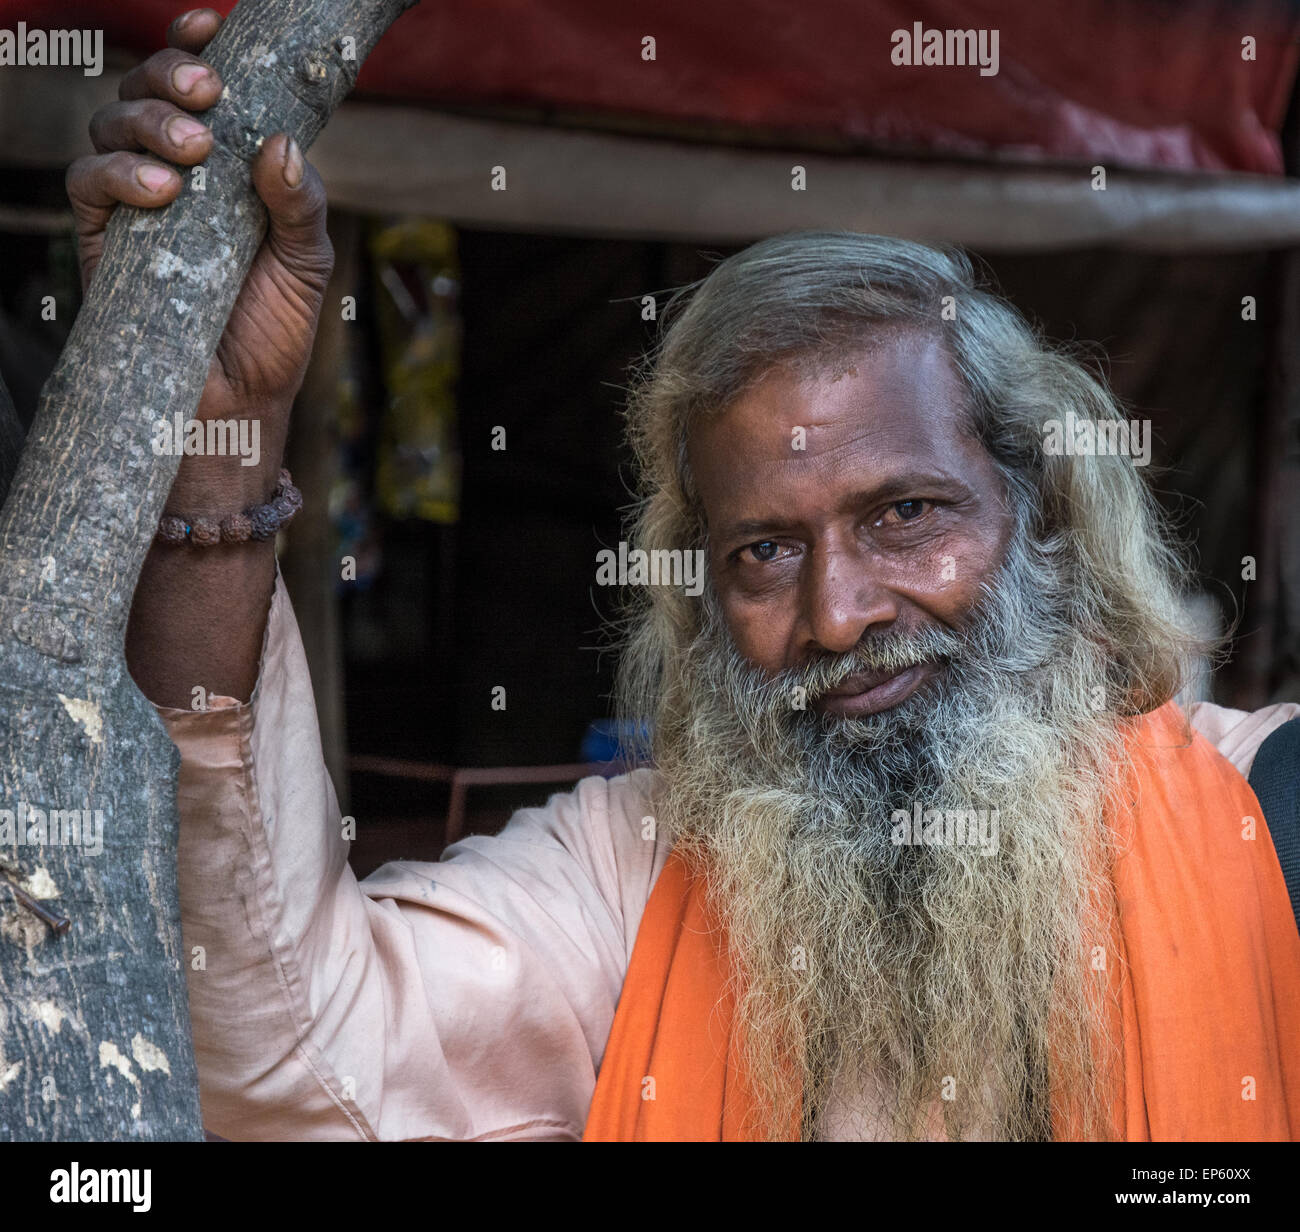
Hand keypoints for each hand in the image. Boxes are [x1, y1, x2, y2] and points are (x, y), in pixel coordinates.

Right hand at [65, 7, 332, 452]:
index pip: (204, 90)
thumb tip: (278, 145)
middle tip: (206, 96)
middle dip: (172, 75)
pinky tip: (160, 189)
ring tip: (191, 152)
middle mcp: (176, 173)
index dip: (200, 47)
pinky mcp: (102, 239)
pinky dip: (117, 172)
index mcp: (226, 167)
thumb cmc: (275, 332)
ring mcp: (134, 203)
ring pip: (112, 123)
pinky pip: (87, 181)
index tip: (215, 28)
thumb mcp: (307, 263)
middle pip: (149, 90)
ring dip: (146, 121)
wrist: (239, 404)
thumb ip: (302, 204)